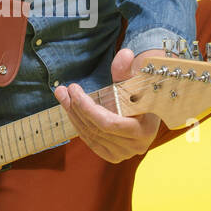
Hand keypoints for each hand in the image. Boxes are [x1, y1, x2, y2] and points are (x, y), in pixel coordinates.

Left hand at [53, 47, 163, 163]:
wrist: (148, 109)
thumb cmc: (142, 91)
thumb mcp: (136, 77)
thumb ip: (129, 68)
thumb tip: (125, 54)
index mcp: (144, 130)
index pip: (109, 124)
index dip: (87, 108)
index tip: (74, 89)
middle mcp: (135, 146)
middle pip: (96, 129)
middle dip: (75, 108)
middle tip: (63, 90)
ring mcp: (123, 154)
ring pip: (90, 136)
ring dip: (73, 115)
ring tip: (62, 96)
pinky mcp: (113, 156)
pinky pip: (90, 141)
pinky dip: (79, 125)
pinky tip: (71, 110)